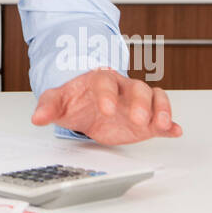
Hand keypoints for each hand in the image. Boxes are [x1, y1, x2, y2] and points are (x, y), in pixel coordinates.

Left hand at [30, 67, 182, 144]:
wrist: (86, 105)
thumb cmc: (75, 100)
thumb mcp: (59, 102)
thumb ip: (49, 107)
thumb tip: (37, 117)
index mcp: (100, 81)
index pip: (106, 83)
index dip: (107, 95)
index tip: (106, 109)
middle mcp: (123, 89)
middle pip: (137, 88)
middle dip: (140, 103)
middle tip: (138, 119)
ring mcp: (137, 102)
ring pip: (154, 98)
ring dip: (161, 110)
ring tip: (163, 124)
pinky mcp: (147, 119)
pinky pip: (162, 116)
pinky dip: (171, 124)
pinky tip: (175, 131)